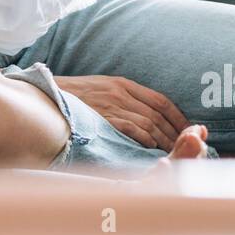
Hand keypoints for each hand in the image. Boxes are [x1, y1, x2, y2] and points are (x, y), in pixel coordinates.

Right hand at [54, 74, 190, 150]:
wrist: (46, 96)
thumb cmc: (73, 96)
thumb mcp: (101, 87)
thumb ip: (122, 97)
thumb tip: (144, 114)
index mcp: (123, 84)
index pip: (160, 100)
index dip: (178, 116)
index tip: (187, 128)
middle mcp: (121, 93)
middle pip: (158, 114)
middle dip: (175, 131)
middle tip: (184, 144)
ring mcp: (112, 106)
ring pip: (149, 123)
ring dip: (163, 139)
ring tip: (172, 150)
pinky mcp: (104, 118)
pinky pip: (133, 130)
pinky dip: (146, 139)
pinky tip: (152, 148)